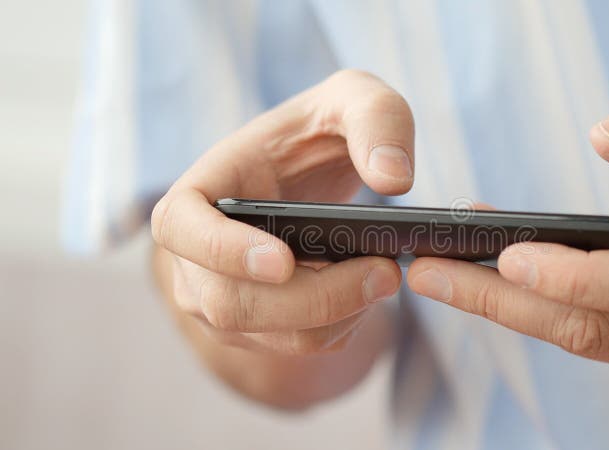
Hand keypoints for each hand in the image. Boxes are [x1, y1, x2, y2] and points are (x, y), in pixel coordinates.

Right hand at [152, 70, 413, 354]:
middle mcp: (197, 254)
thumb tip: (393, 180)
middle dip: (316, 298)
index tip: (281, 261)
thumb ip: (378, 119)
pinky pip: (298, 344)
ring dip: (338, 315)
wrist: (314, 171)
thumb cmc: (322, 132)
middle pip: (233, 304)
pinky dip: (341, 326)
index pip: (180, 228)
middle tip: (386, 273)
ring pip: (272, 335)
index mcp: (202, 190)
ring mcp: (222, 297)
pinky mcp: (257, 327)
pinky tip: (366, 290)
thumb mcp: (355, 100)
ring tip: (385, 276)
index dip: (221, 251)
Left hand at [408, 82, 608, 391]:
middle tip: (430, 272)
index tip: (505, 252)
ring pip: (588, 342)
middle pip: (595, 326)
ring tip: (446, 274)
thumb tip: (603, 139)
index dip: (571, 275)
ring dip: (510, 310)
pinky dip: (543, 316)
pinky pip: (597, 345)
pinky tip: (498, 287)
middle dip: (503, 302)